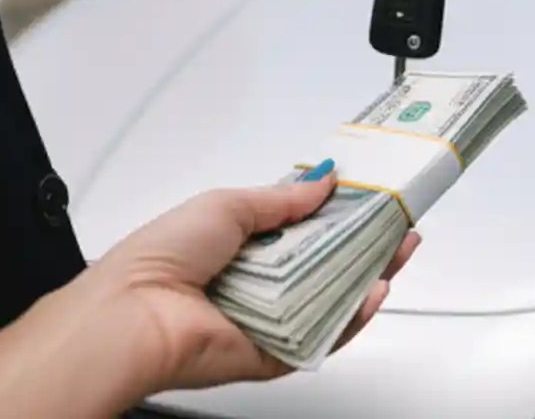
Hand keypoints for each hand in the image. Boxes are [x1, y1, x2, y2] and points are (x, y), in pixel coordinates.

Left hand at [73, 169, 420, 393]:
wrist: (134, 316)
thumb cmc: (162, 256)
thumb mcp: (228, 204)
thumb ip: (282, 197)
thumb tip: (322, 179)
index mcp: (241, 246)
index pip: (304, 231)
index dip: (340, 216)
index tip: (371, 200)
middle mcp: (257, 284)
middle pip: (327, 266)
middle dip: (366, 245)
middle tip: (399, 225)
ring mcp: (268, 321)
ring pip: (333, 301)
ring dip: (369, 276)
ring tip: (400, 250)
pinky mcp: (274, 355)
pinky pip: (322, 339)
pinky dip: (352, 319)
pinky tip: (373, 292)